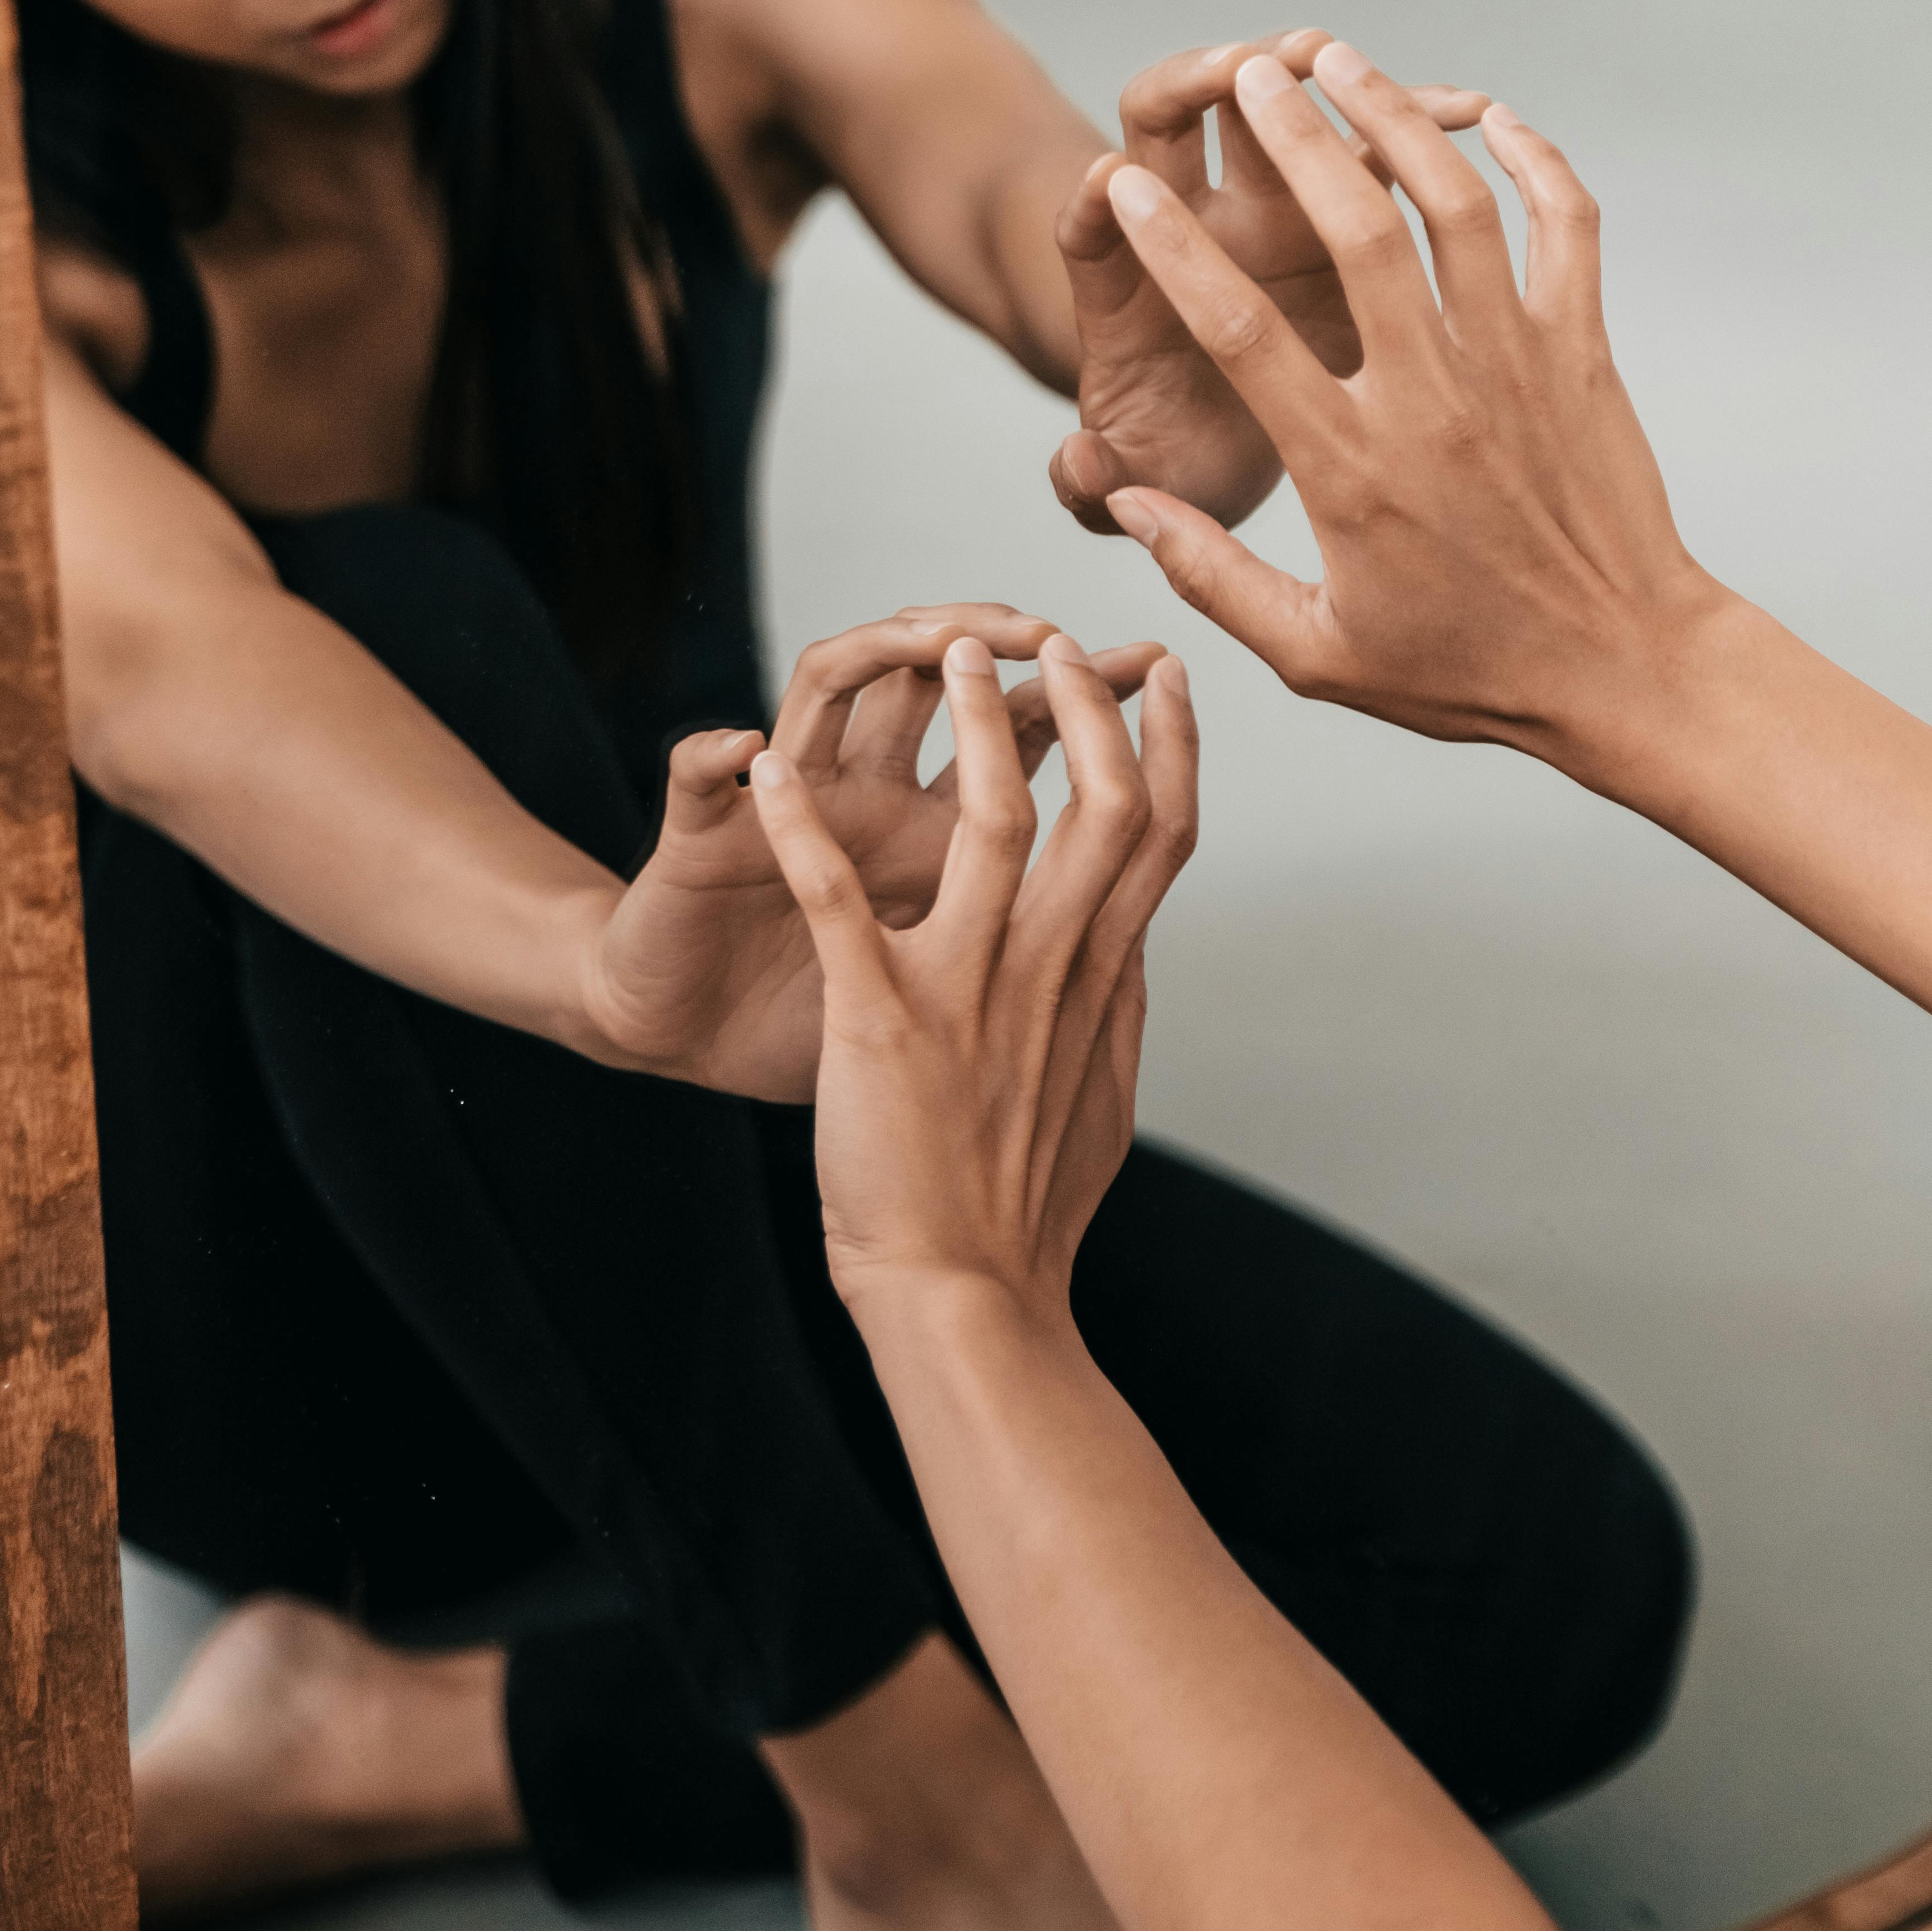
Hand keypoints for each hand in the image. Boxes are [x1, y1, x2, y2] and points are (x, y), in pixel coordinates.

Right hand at [581, 604, 1163, 1100]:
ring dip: (871, 652)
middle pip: (924, 678)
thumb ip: (1017, 927)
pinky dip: (709, 761)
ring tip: (923, 637)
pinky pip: (693, 786)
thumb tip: (1129, 918)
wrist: (693, 1030)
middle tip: (1047, 629)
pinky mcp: (694, 839)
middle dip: (988, 638)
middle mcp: (856, 788)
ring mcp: (773, 800)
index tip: (1153, 669)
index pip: (1010, 732)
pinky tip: (741, 748)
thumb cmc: (815, 1001)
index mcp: (921, 824)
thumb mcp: (937, 969)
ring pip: (819, 688)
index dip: (1079, 699)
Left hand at [747, 631, 1198, 1317]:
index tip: (1161, 674)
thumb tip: (1140, 958)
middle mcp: (1052, 968)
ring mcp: (970, 987)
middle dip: (1082, 703)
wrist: (963, 1294)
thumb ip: (1118, 1015)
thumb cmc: (1028, 1209)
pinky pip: (834, 896)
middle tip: (1052, 636)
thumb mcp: (1103, 1098)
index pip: (1157, 834)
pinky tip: (765, 772)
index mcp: (1103, 979)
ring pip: (990, 818)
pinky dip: (796, 828)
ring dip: (975, 726)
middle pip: (1097, 803)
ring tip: (948, 652)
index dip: (1166, 742)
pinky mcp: (881, 1016)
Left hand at [1050, 36, 1487, 537]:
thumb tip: (1080, 466)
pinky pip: (1369, 143)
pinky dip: (1408, 119)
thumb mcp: (1140, 476)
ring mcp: (1266, 208)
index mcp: (1126, 295)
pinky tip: (1465, 112)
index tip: (1110, 185)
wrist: (1238, 444)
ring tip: (1347, 66)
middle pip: (1164, 121)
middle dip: (1196, 83)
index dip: (1091, 204)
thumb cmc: (1179, 456)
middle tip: (1243, 72)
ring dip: (1302, 74)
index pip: (1087, 231)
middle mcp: (1189, 228)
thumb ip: (1090, 484)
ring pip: (1271, 110)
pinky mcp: (1338, 209)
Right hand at [1091, 44, 1723, 773]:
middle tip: (1249, 69)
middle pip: (1351, 232)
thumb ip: (1210, 576)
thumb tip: (1127, 507)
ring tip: (1342, 60)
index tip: (1126, 188)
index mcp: (1349, 468)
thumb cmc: (1466, 670)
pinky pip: (1565, 228)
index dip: (1175, 253)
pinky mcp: (1585, 354)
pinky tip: (1492, 117)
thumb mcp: (1317, 654)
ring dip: (1393, 121)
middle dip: (1293, 136)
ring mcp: (1516, 367)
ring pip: (1451, 207)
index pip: (1240, 333)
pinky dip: (1534, 160)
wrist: (1624, 671)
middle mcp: (1431, 400)